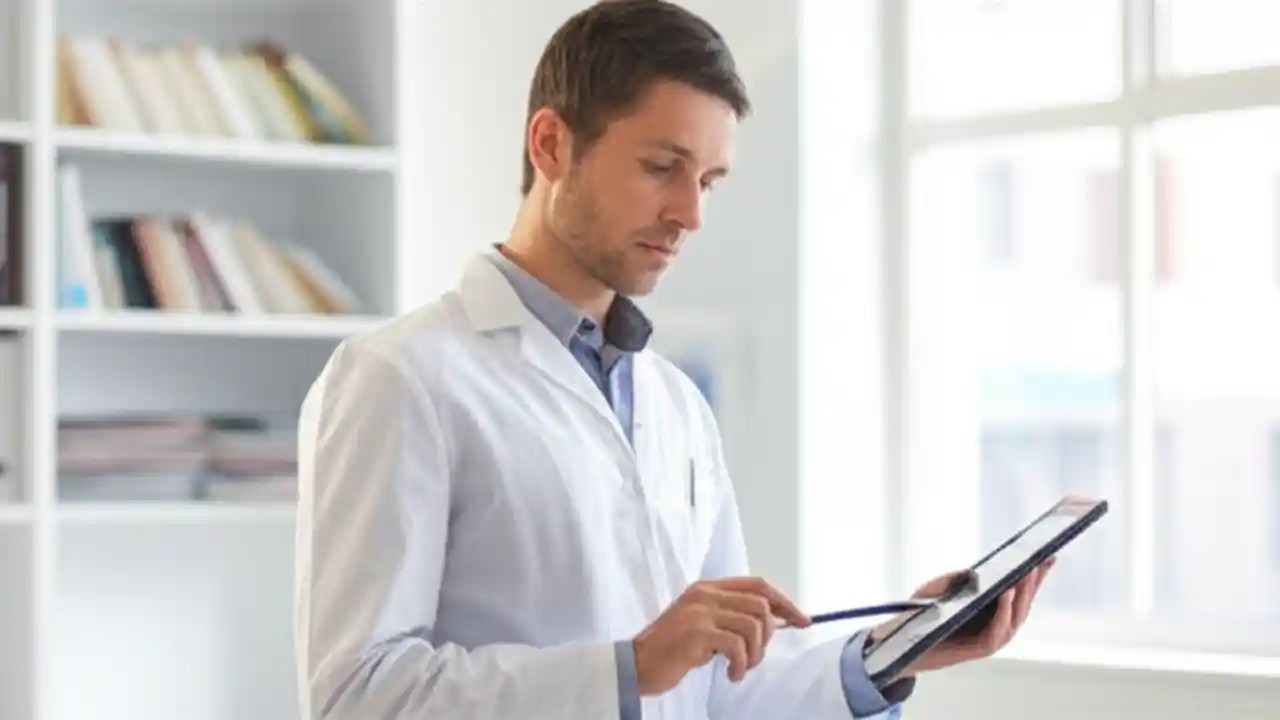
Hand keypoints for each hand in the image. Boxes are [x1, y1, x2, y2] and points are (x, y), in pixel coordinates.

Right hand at [632, 577, 811, 695]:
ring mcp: (700, 611)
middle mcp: (705, 594)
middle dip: (769, 635)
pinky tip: (731, 674)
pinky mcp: (697, 633)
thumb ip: (732, 616)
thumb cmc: (673, 648)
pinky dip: (741, 665)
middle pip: (760, 604)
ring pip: (753, 625)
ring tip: (741, 667)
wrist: (637, 663)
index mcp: (708, 588)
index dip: (784, 601)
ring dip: (755, 653)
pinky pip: (737, 645)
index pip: (758, 584)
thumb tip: (777, 620)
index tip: (802, 620)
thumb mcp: (703, 624)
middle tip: (755, 656)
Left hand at [879, 557, 1055, 681]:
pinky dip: (1004, 612)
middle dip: (1033, 582)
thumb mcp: (935, 590)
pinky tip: (1007, 593)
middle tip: (1039, 561)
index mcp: (992, 611)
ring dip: (1023, 595)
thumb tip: (973, 573)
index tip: (1048, 556)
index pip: (1019, 592)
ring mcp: (991, 639)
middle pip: (1022, 604)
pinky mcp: (981, 649)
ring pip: (1015, 618)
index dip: (1035, 576)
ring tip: (1026, 574)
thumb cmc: (922, 616)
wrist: (905, 644)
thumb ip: (953, 580)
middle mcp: (996, 625)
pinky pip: (997, 630)